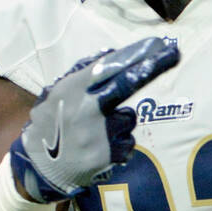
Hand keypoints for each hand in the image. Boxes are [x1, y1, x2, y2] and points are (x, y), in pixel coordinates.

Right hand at [8, 36, 178, 202]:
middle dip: (152, 66)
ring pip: (128, 117)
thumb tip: (111, 54)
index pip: (108, 67)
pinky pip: (127, 141)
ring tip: (97, 131)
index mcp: (71, 90)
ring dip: (120, 120)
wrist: (38, 167)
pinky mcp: (106, 155)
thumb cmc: (51, 123)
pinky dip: (119, 142)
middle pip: (126, 83)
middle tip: (173, 53)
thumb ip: (81, 73)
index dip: (135, 54)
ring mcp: (98, 133)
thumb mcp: (55, 93)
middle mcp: (86, 108)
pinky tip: (100, 147)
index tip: (158, 44)